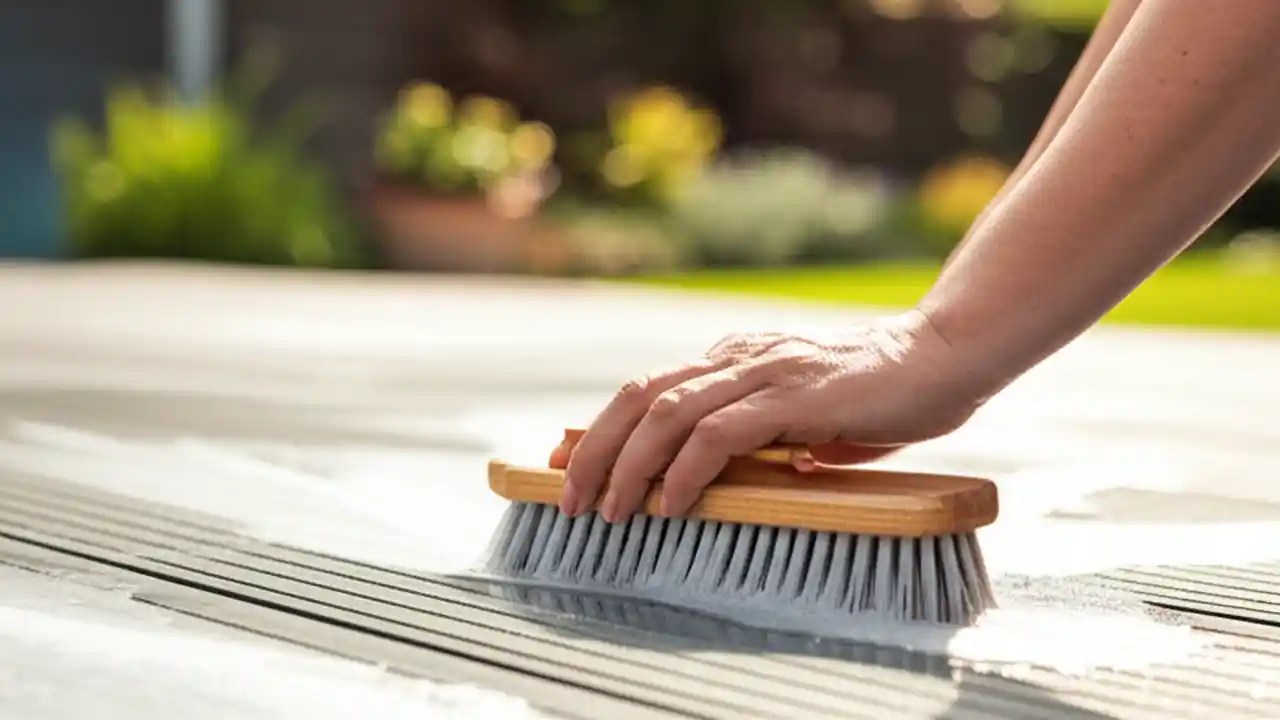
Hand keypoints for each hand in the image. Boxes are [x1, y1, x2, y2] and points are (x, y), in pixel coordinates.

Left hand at [558, 309, 983, 522]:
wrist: (947, 355)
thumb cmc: (885, 392)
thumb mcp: (811, 417)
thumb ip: (772, 438)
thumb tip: (743, 477)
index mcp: (736, 361)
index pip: (650, 390)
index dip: (602, 429)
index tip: (570, 469)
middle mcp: (738, 359)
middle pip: (639, 396)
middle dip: (593, 449)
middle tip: (569, 499)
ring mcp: (764, 373)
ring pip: (666, 412)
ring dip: (627, 466)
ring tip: (609, 512)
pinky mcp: (795, 396)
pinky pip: (720, 432)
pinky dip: (685, 470)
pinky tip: (671, 503)